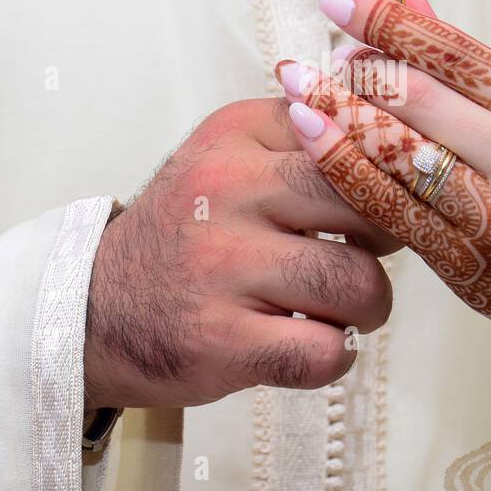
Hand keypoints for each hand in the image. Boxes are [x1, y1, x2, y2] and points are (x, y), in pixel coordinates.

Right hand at [84, 99, 397, 408]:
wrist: (90, 308)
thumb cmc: (184, 234)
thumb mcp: (228, 156)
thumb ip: (305, 136)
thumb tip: (400, 138)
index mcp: (235, 134)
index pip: (349, 133)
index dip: (383, 174)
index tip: (380, 198)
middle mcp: (225, 189)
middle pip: (365, 204)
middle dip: (387, 239)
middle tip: (365, 256)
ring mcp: (222, 266)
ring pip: (357, 282)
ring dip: (367, 307)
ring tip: (339, 310)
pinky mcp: (222, 340)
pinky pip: (326, 351)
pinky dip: (335, 357)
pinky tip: (312, 346)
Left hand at [278, 0, 490, 388]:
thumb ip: (465, 63)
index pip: (455, 52)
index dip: (386, 23)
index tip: (336, 2)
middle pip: (417, 100)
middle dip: (351, 73)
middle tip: (307, 61)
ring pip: (396, 154)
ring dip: (336, 116)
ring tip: (296, 92)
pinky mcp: (465, 265)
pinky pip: (388, 210)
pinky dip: (343, 170)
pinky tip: (312, 141)